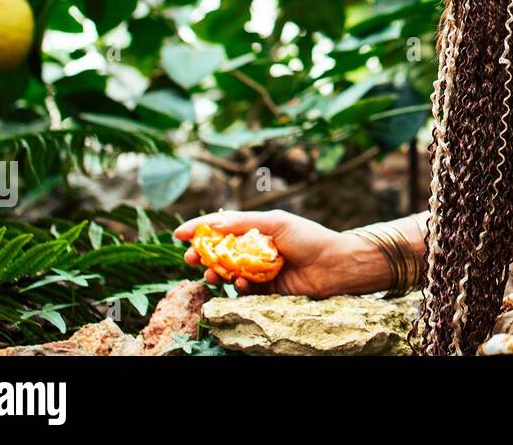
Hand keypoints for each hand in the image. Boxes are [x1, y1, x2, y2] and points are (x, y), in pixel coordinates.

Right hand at [173, 209, 358, 298]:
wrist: (334, 266)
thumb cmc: (309, 238)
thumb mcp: (276, 222)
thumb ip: (244, 223)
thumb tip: (212, 224)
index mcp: (257, 228)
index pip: (222, 226)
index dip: (199, 229)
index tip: (178, 234)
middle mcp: (255, 248)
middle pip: (219, 251)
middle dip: (202, 255)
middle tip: (190, 259)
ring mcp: (259, 269)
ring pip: (227, 272)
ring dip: (216, 272)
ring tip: (211, 273)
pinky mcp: (266, 290)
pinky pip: (243, 289)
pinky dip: (237, 286)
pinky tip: (240, 283)